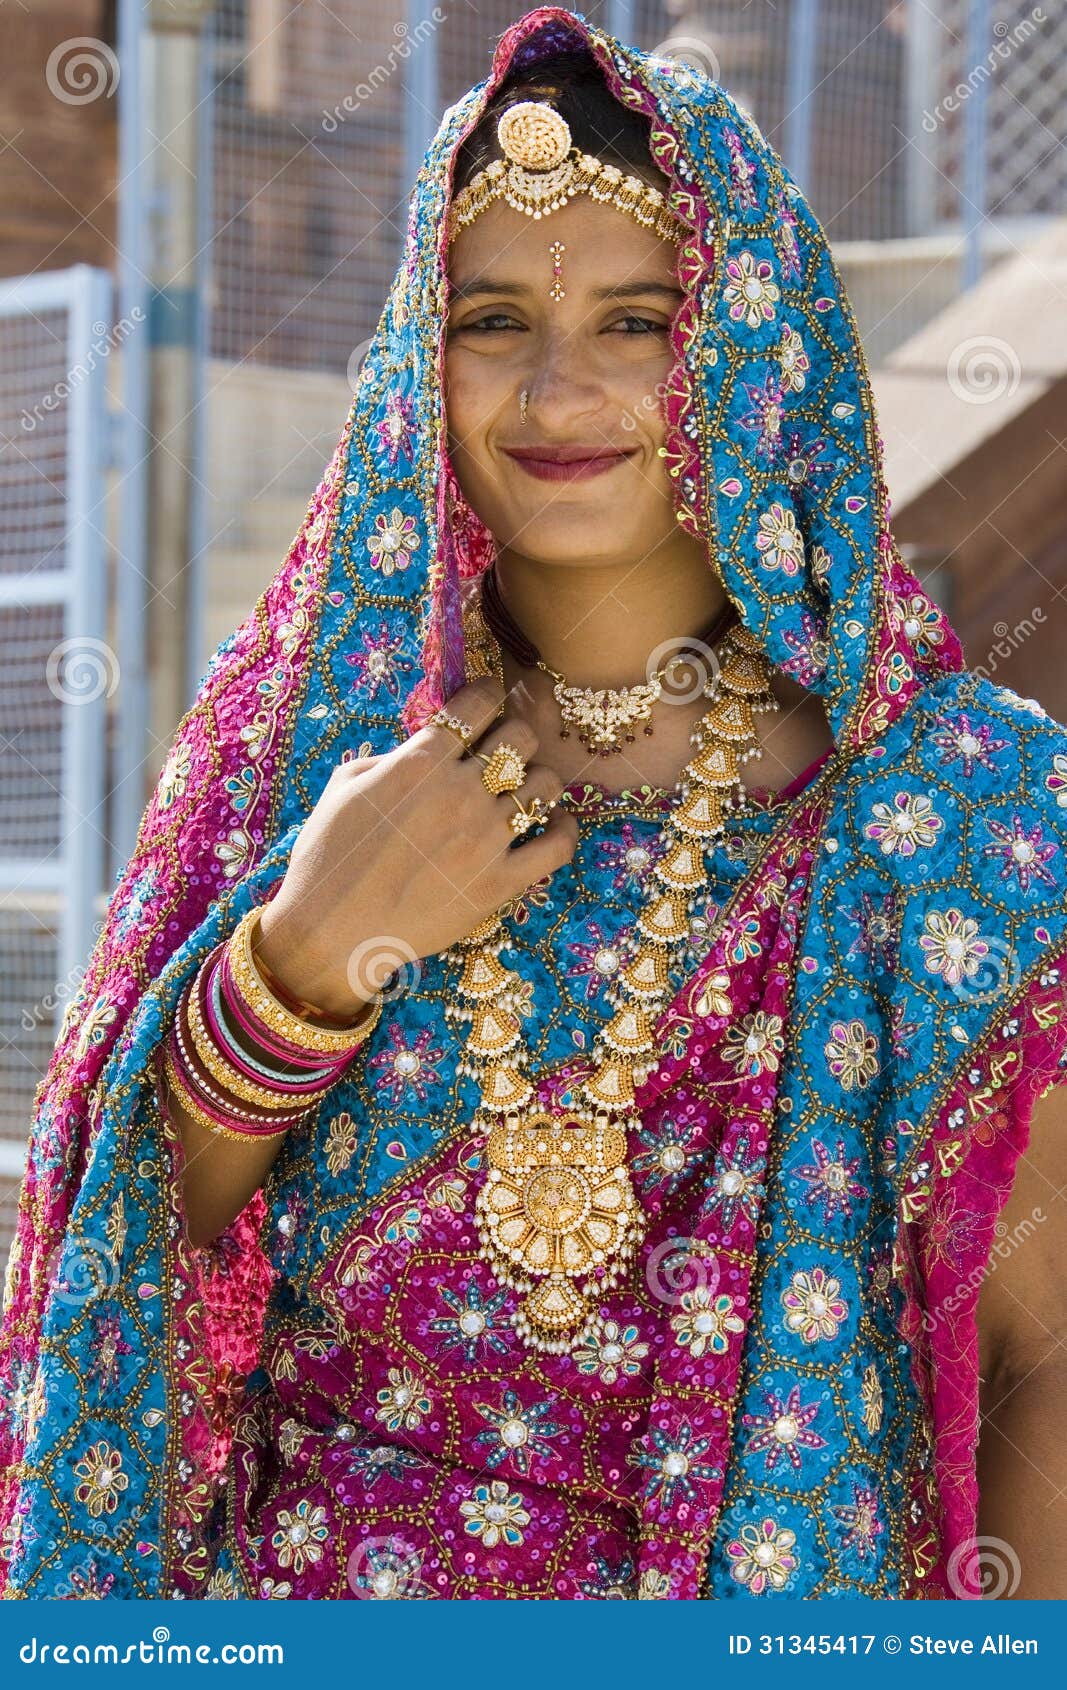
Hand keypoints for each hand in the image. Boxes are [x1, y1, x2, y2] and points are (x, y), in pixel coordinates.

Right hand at [254, 676, 577, 1018]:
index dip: (486, 694)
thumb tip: (427, 746)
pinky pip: (558, 845)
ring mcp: (485, 839)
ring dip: (537, 781)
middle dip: (514, 737)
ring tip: (522, 792)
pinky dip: (564, 829)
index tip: (486, 701)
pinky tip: (553, 825)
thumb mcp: (343, 788)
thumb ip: (391, 757)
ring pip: (545, 785)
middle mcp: (460, 794)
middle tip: (502, 753)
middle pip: (521, 737)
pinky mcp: (500, 883)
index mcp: (420, 763)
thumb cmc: (327, 857)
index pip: (477, 704)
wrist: (331, 932)